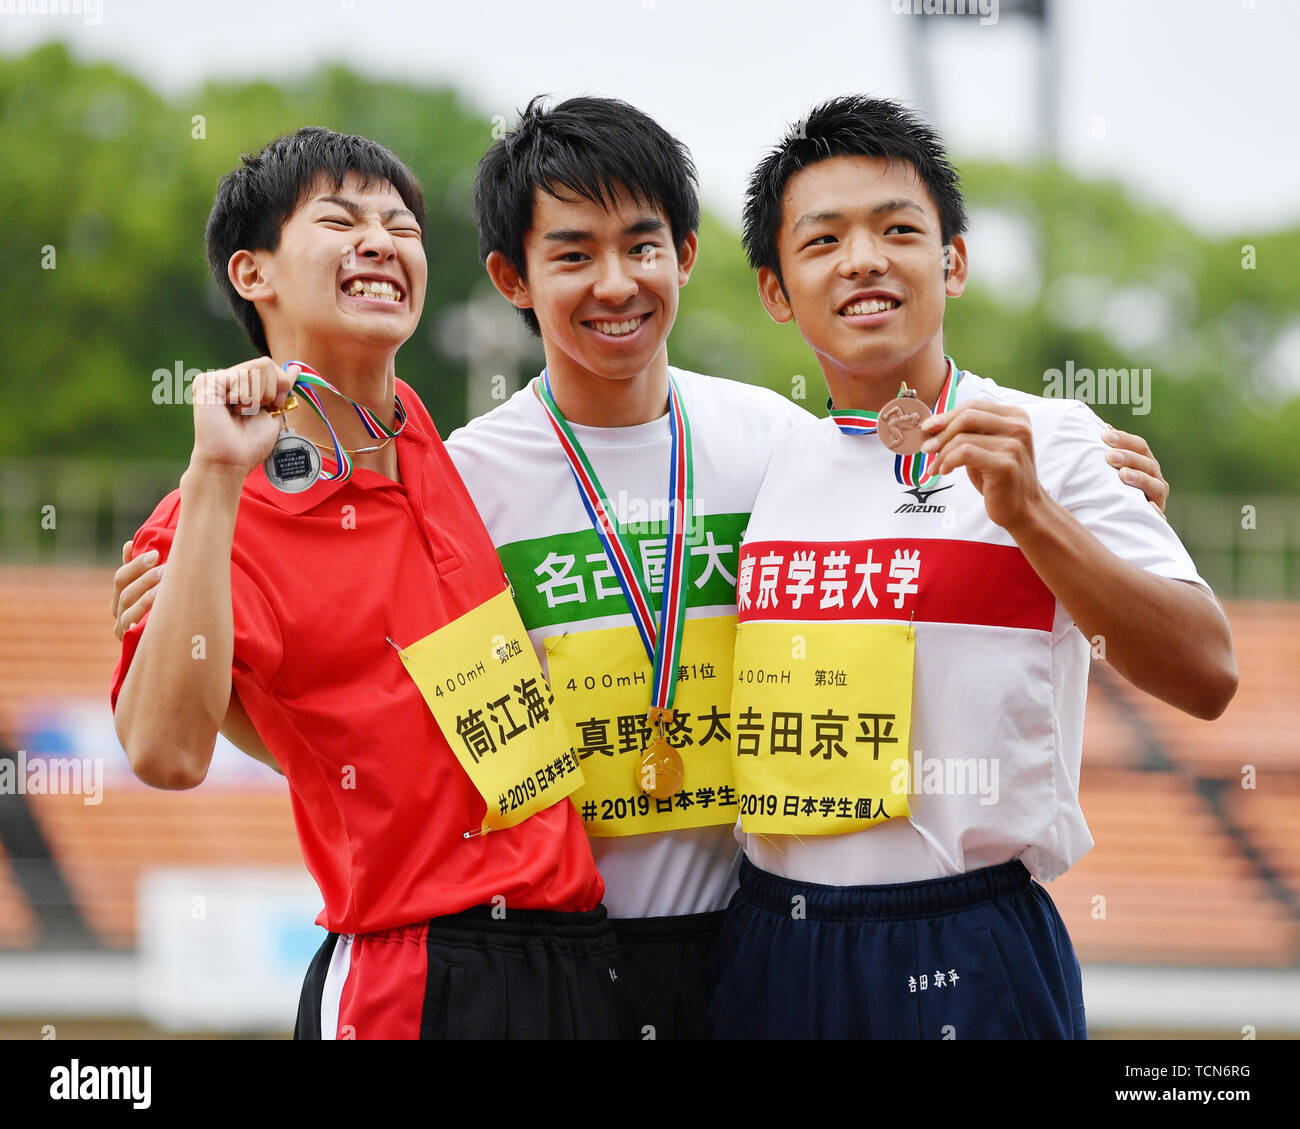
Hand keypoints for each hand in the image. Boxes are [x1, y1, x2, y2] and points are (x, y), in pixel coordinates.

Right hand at [111, 539, 162, 641]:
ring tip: (167, 587)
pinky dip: (145, 621)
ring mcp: (124, 630)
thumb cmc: (158, 610)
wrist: (165, 647)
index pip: (121, 578)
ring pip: (130, 611)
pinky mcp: (132, 644)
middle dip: (146, 579)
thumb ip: (137, 569)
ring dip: (148, 597)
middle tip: (166, 569)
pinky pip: (137, 632)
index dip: (136, 565)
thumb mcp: (146, 588)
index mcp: (120, 597)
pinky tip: (159, 613)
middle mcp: (119, 613)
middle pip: (125, 592)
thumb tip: (128, 544)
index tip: (156, 554)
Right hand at [189, 357, 297, 477]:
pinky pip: (239, 375)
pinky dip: (244, 396)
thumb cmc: (250, 444)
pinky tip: (231, 409)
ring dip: (257, 397)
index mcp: (242, 386)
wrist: (232, 460)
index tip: (274, 405)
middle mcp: (228, 379)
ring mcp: (216, 379)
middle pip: (265, 363)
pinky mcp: (206, 382)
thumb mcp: (274, 412)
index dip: (280, 384)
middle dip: (270, 391)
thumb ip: (283, 388)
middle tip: (254, 410)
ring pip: (256, 367)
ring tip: (240, 412)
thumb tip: (295, 368)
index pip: (269, 366)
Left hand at [919, 400, 1043, 531]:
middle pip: (967, 416)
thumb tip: (932, 425)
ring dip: (942, 453)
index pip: (972, 405)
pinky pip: (965, 453)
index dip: (946, 416)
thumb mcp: (984, 447)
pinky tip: (945, 471)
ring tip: (937, 466)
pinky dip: (948, 461)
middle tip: (926, 449)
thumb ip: (967, 432)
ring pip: (963, 437)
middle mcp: (1018, 427)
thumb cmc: (998, 477)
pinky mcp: (1005, 464)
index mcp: (1015, 416)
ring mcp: (1014, 445)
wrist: (1022, 507)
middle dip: (941, 432)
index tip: (928, 429)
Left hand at [1103, 427, 1167, 513]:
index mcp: (1145, 463)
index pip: (1139, 446)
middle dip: (1129, 457)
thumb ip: (1110, 452)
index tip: (1105, 435)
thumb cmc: (1110, 489)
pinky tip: (1147, 506)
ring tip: (1122, 475)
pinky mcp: (1157, 518)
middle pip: (1147, 463)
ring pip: (1155, 485)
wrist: (1120, 524)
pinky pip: (1158, 515)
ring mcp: (1158, 498)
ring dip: (1139, 479)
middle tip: (1110, 456)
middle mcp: (1155, 478)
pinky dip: (1154, 510)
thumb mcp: (1108, 471)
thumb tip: (1103, 427)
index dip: (1124, 439)